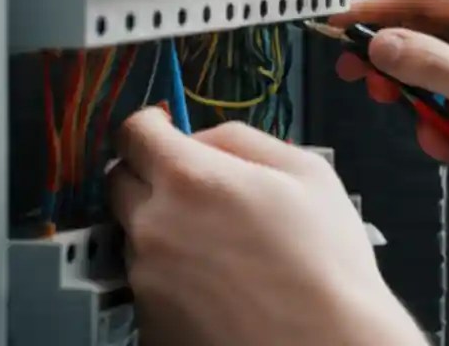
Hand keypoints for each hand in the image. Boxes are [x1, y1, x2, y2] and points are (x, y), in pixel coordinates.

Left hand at [108, 109, 425, 345]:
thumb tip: (204, 137)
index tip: (161, 127)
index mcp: (190, 181)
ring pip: (137, 234)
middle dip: (152, 174)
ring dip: (165, 228)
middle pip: (120, 180)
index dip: (150, 124)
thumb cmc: (327, 267)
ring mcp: (146, 279)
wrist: (326, 345)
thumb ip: (243, 139)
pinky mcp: (147, 322)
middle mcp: (154, 228)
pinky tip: (219, 284)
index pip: (133, 132)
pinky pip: (148, 282)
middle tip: (197, 188)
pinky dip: (173, 276)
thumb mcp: (308, 172)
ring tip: (224, 248)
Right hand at [332, 0, 448, 199]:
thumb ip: (427, 64)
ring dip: (419, 103)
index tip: (340, 24)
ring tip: (429, 126)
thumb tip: (382, 44)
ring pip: (424, 70)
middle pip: (418, 30)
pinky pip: (440, 99)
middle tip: (362, 79)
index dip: (377, 8)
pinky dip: (438, 124)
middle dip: (393, 63)